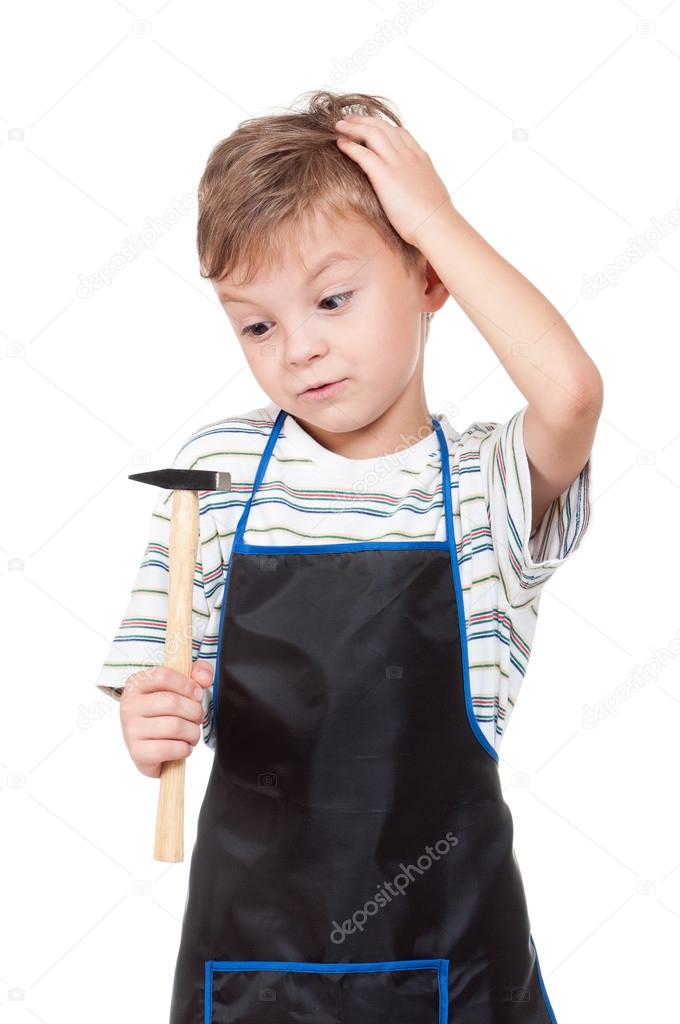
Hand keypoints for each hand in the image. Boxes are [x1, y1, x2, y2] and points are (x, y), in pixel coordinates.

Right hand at [120, 660, 213, 778]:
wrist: (154, 747)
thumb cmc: (167, 714)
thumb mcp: (182, 686)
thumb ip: (198, 673)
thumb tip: (206, 678)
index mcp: (136, 684)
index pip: (163, 676)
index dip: (187, 685)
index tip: (197, 694)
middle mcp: (129, 706)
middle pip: (172, 702)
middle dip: (195, 712)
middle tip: (196, 718)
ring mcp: (131, 730)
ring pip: (175, 726)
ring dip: (193, 732)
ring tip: (190, 734)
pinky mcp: (137, 752)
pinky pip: (170, 748)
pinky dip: (184, 749)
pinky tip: (182, 747)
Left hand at [334, 113, 454, 247]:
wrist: (437, 226)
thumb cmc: (435, 219)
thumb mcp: (430, 193)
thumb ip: (419, 185)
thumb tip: (415, 191)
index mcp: (421, 158)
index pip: (400, 133)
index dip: (383, 127)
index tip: (370, 126)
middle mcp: (409, 155)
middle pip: (384, 128)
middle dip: (364, 120)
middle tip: (349, 119)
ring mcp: (397, 163)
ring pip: (372, 134)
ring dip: (353, 127)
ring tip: (339, 126)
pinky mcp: (385, 175)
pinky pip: (363, 153)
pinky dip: (350, 146)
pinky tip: (340, 143)